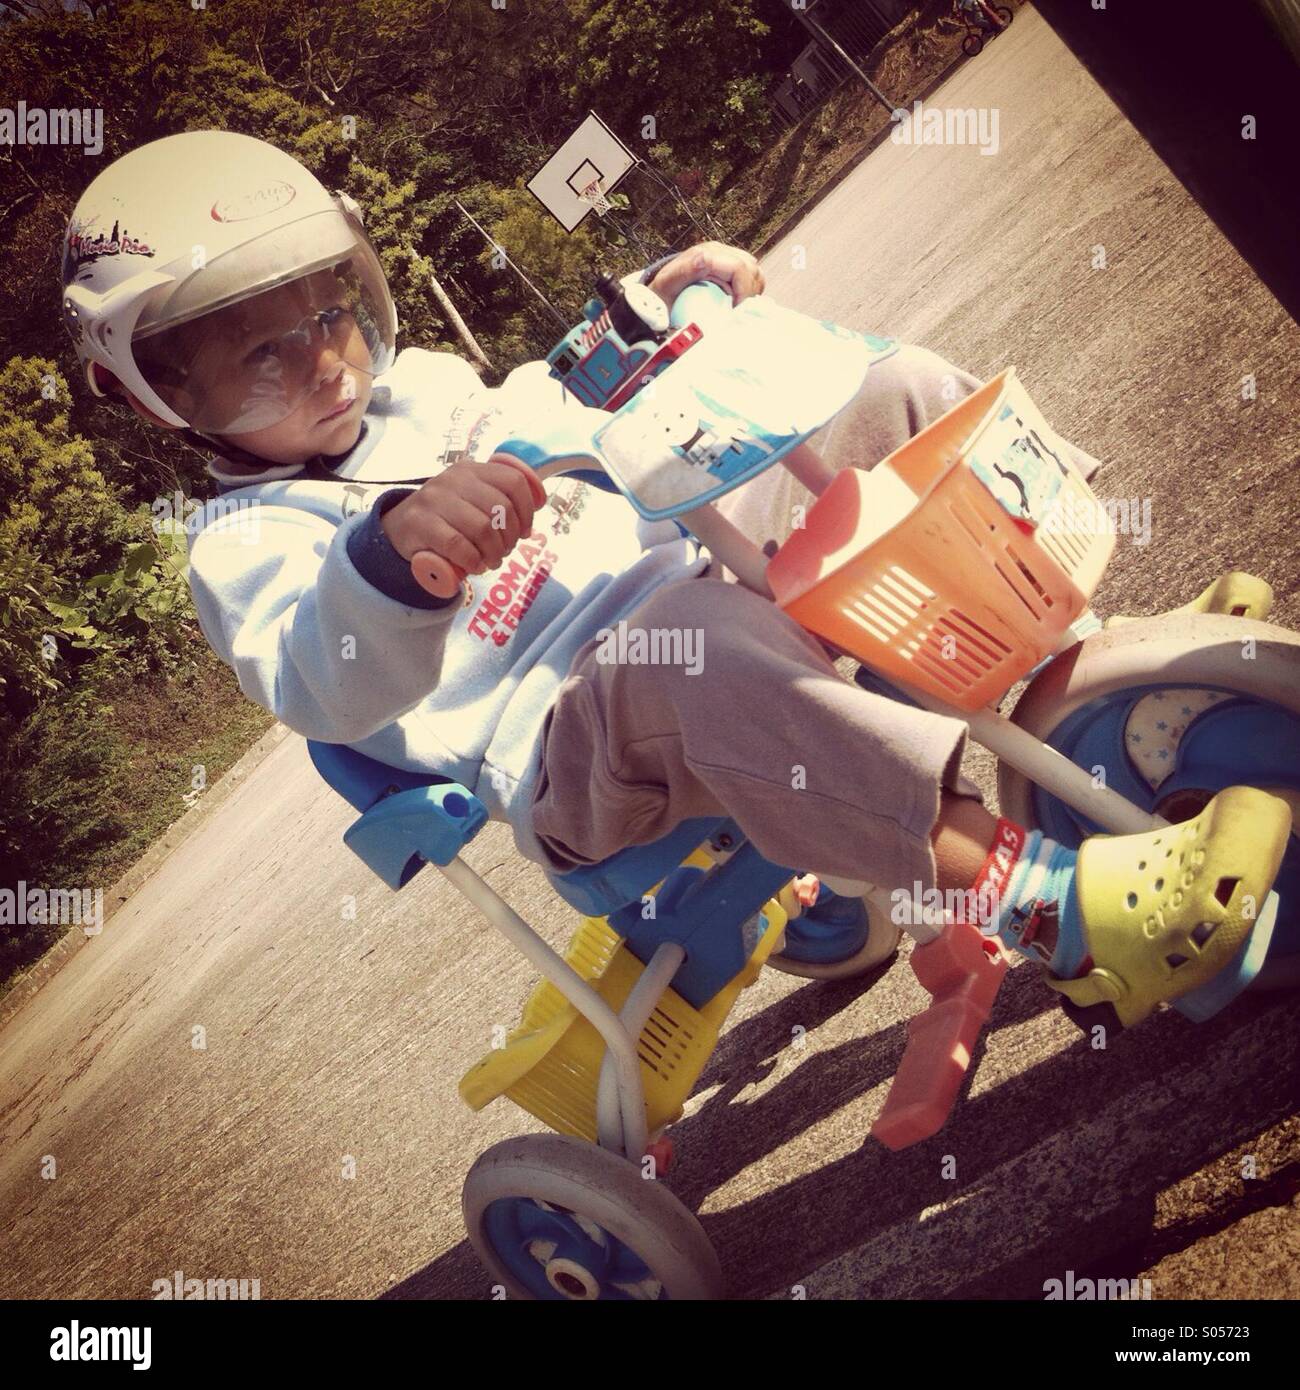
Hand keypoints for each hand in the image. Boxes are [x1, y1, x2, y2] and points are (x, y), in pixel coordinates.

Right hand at [381, 457, 540, 574]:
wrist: (399, 527)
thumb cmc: (447, 518)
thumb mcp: (472, 498)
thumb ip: (500, 496)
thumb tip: (536, 507)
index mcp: (472, 469)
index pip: (514, 482)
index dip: (527, 511)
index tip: (525, 531)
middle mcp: (453, 479)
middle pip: (501, 509)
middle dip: (510, 537)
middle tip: (504, 551)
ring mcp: (434, 499)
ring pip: (483, 528)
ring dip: (494, 552)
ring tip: (491, 561)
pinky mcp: (419, 523)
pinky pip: (458, 544)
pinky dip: (472, 560)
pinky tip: (475, 566)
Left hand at [648, 241, 764, 310]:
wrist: (660, 295)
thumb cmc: (663, 293)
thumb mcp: (668, 284)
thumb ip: (685, 272)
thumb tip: (704, 259)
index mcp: (707, 253)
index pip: (739, 268)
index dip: (743, 291)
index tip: (736, 312)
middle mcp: (719, 251)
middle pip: (751, 268)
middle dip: (749, 293)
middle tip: (738, 313)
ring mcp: (727, 259)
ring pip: (755, 272)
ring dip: (752, 292)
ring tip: (739, 309)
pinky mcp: (730, 269)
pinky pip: (752, 278)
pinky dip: (750, 292)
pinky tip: (739, 304)